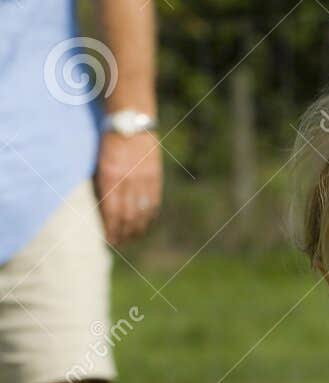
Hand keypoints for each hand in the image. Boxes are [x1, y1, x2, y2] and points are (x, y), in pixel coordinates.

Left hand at [93, 130, 161, 246]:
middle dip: (122, 233)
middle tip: (117, 244)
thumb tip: (105, 211)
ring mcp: (144, 180)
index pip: (112, 212)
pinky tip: (144, 224)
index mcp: (111, 176)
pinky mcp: (155, 178)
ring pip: (142, 213)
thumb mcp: (100, 162)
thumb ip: (103, 186)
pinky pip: (153, 204)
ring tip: (130, 238)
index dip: (111, 230)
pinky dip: (148, 217)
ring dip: (136, 229)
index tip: (108, 241)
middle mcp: (129, 181)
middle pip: (128, 217)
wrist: (131, 120)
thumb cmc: (109, 139)